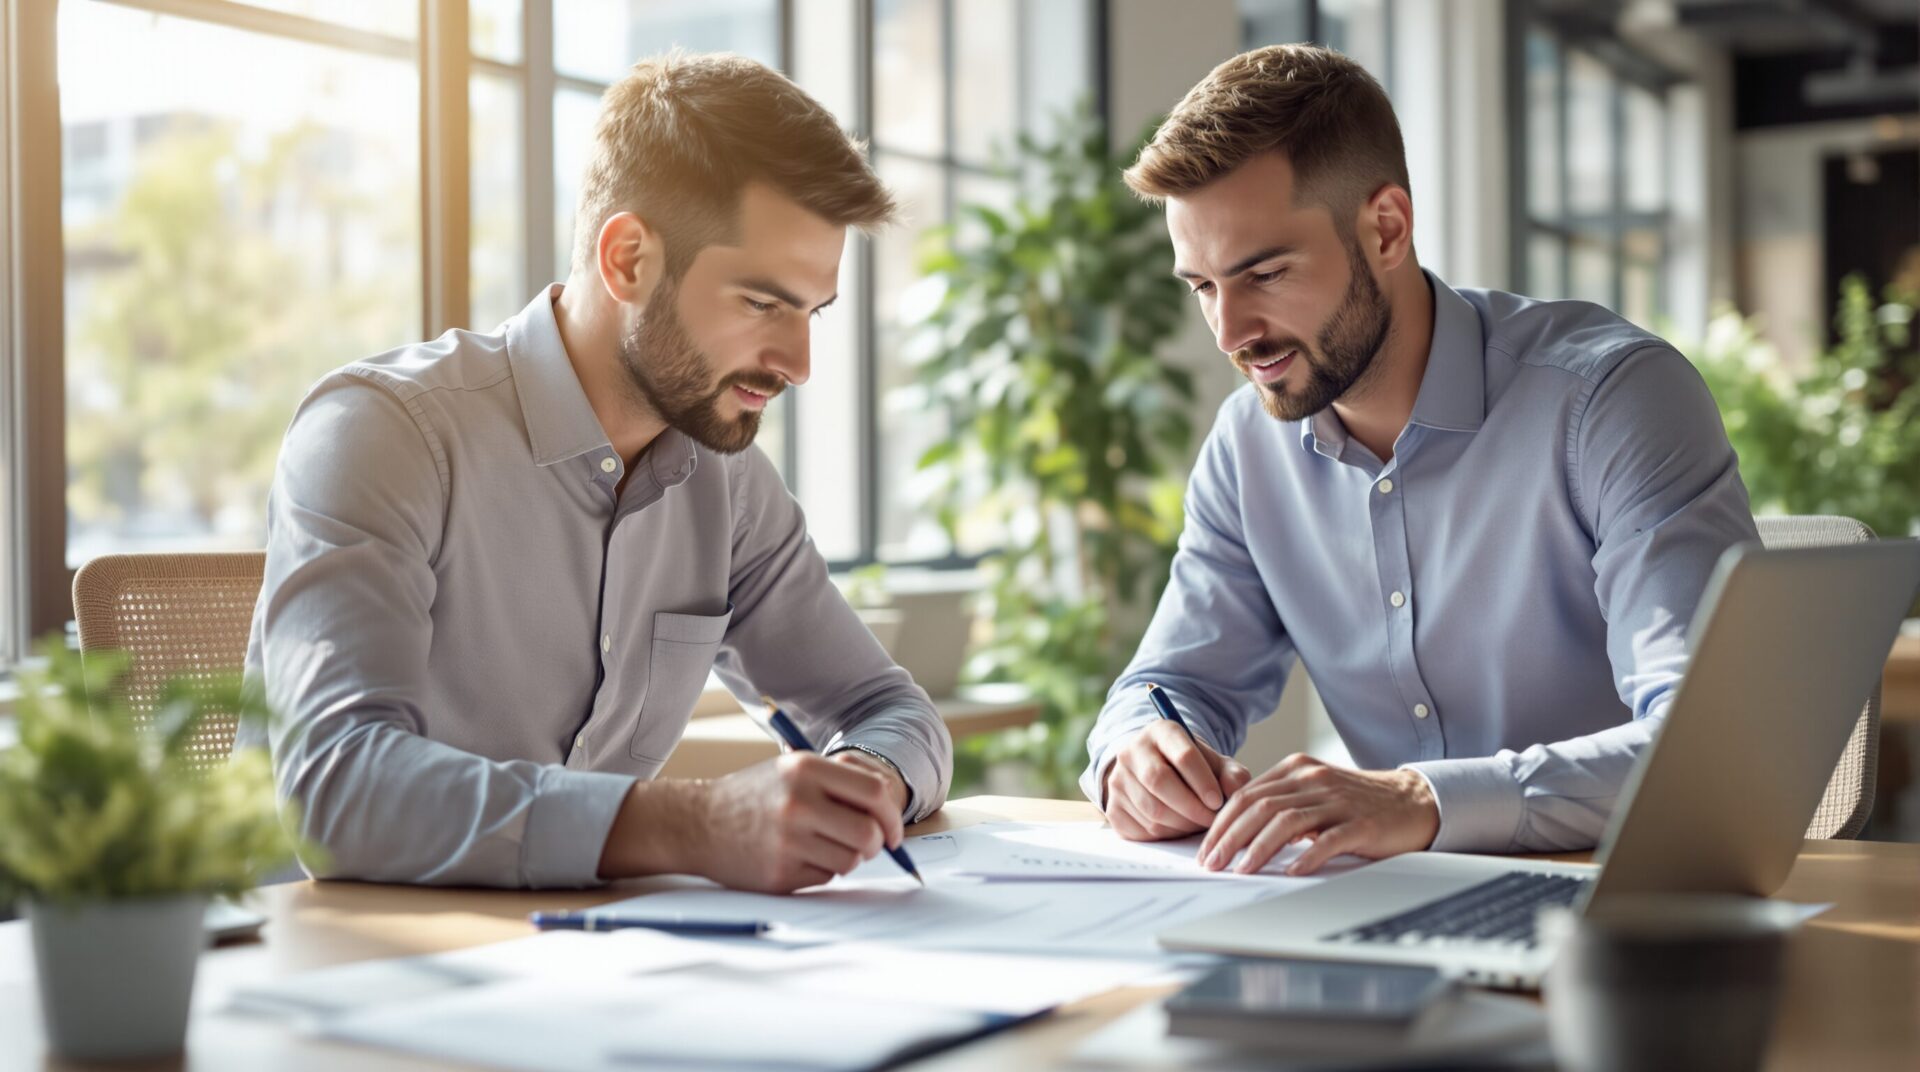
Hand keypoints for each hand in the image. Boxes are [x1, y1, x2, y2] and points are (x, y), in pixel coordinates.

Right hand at [596, 752, 903, 891]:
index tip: (894, 830)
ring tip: (824, 847)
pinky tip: (799, 858)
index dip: (892, 816)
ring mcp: (788, 841)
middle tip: (871, 846)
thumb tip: (890, 810)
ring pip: (851, 861)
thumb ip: (839, 782)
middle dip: (878, 844)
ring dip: (848, 858)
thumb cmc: (754, 795)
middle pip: (868, 833)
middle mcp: (798, 803)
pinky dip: (822, 871)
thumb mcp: (791, 770)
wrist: (697, 823)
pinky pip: (826, 878)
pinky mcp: (780, 874)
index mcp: (805, 769)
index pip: (874, 793)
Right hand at [1102, 721, 1251, 841]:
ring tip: (1198, 823)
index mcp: (1161, 732)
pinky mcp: (1112, 808)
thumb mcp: (1217, 765)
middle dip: (1191, 807)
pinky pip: (1141, 829)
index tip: (1219, 801)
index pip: (1183, 755)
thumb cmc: (1194, 770)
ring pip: (1152, 810)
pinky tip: (1178, 828)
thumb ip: (1233, 775)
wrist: (1159, 775)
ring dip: (1182, 824)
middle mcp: (1132, 751)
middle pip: (1160, 782)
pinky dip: (1165, 835)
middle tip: (1211, 820)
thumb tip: (1233, 792)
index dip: (1203, 782)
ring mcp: (1118, 780)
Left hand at [1198, 753, 1438, 875]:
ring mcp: (1337, 800)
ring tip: (1240, 870)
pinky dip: (1307, 856)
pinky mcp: (1361, 823)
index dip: (1221, 822)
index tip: (1205, 848)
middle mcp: (1313, 780)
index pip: (1246, 795)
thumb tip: (1235, 830)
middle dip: (1229, 837)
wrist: (1412, 801)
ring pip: (1286, 822)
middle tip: (1212, 863)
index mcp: (1296, 770)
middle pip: (1259, 807)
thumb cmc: (1356, 803)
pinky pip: (1328, 839)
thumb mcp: (1313, 792)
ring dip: (1257, 848)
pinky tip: (1292, 872)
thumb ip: (1279, 802)